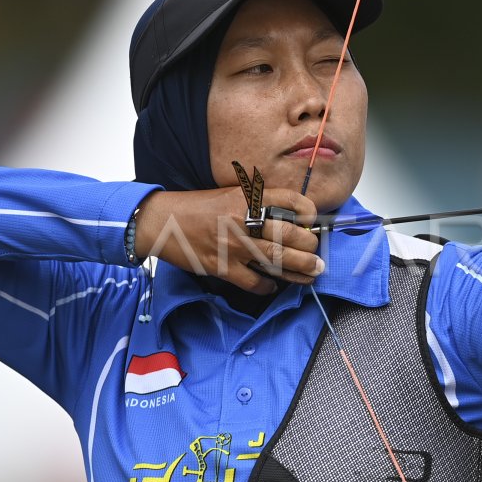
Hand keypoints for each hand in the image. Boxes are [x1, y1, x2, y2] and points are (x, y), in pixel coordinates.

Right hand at [133, 188, 323, 293]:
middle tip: (318, 257)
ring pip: (277, 258)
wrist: (162, 220)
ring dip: (300, 269)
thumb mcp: (231, 195)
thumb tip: (289, 221)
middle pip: (288, 234)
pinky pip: (254, 280)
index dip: (307, 211)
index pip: (288, 200)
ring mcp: (233, 244)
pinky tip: (274, 285)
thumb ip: (257, 204)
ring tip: (312, 274)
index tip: (312, 222)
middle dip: (309, 248)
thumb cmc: (199, 208)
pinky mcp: (222, 266)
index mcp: (247, 197)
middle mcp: (242, 218)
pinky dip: (268, 285)